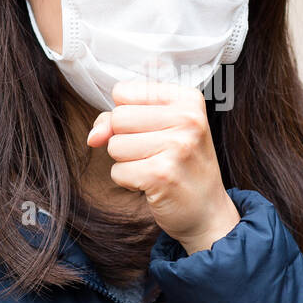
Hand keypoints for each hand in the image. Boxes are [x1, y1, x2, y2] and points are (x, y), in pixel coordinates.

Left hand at [86, 80, 241, 254]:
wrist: (208, 211)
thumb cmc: (181, 166)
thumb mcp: (160, 130)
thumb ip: (119, 119)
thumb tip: (94, 137)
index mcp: (188, 99)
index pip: (124, 91)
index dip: (126, 115)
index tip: (152, 131)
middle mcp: (187, 118)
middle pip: (117, 117)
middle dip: (125, 140)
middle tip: (154, 153)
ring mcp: (177, 146)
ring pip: (114, 145)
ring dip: (127, 162)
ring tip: (154, 168)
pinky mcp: (162, 174)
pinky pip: (117, 171)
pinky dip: (129, 181)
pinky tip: (152, 184)